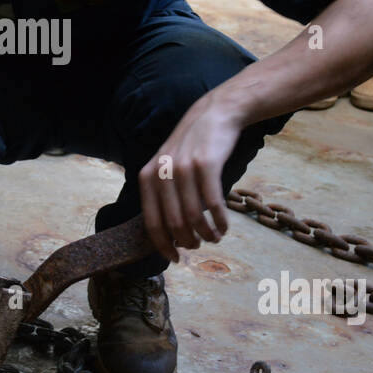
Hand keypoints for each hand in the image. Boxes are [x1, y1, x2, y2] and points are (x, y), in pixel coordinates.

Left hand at [138, 90, 240, 262]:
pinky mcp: (206, 164)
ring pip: (194, 216)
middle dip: (188, 242)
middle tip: (199, 245)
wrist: (214, 114)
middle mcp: (161, 173)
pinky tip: (225, 226)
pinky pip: (213, 203)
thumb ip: (161, 193)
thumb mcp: (165, 166)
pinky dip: (220, 221)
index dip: (164, 245)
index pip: (151, 222)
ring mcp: (183, 168)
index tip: (176, 258)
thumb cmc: (191, 146)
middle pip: (174, 223)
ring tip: (215, 238)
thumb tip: (168, 232)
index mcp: (147, 176)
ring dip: (207, 234)